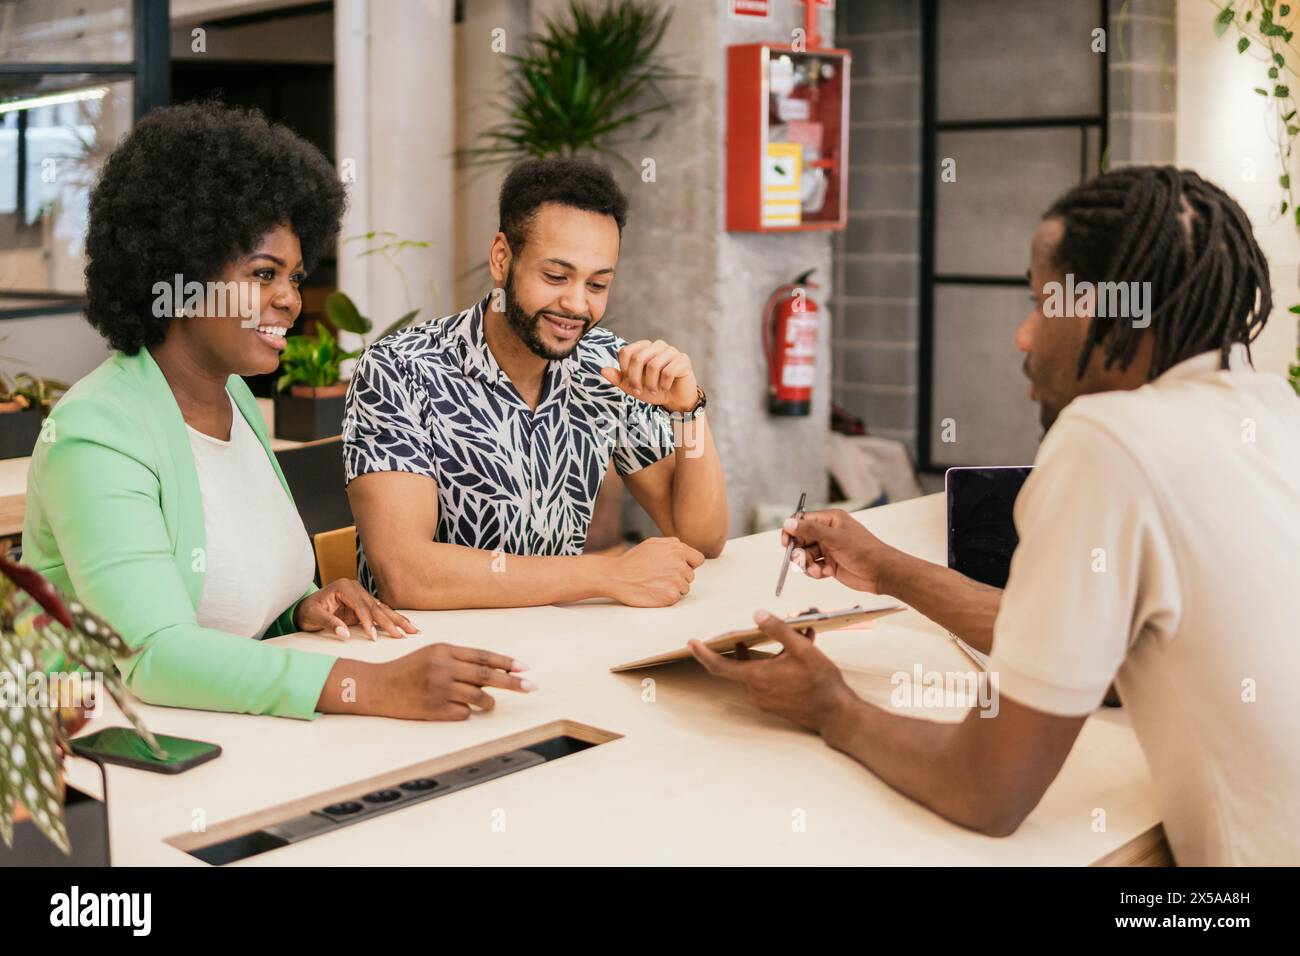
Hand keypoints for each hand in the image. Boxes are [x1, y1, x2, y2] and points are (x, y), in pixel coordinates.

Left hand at [296, 579, 419, 640]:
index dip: (368, 622)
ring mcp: (361, 596)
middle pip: (376, 607)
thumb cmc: (308, 610)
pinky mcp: (364, 605)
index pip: (361, 607)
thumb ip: (329, 623)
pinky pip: (380, 613)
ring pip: (383, 610)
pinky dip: (392, 621)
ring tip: (414, 630)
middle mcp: (356, 589)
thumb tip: (344, 634)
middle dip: (392, 621)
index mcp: (344, 587)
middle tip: (405, 633)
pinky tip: (404, 626)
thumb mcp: (314, 616)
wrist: (305, 608)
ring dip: (398, 621)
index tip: (374, 637)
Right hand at [323, 643, 533, 720]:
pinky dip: (465, 712)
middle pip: (487, 676)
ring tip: (485, 703)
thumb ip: (461, 659)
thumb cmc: (409, 669)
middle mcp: (443, 668)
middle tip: (531, 687)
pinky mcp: (433, 709)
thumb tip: (495, 672)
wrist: (377, 687)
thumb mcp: (433, 654)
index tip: (525, 669)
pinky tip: (452, 708)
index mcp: (444, 650)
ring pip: (479, 698)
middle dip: (513, 682)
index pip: (483, 656)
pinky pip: (463, 713)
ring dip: (487, 702)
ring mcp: (438, 689)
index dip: (506, 663)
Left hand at [600, 339, 699, 412]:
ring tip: (654, 390)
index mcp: (644, 347)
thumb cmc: (654, 389)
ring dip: (651, 384)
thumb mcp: (632, 387)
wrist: (675, 399)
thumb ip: (618, 378)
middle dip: (636, 378)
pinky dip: (664, 384)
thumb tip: (602, 370)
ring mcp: (671, 351)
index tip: (630, 383)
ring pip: (654, 365)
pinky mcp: (683, 360)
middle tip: (639, 391)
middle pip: (638, 357)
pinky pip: (668, 372)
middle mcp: (657, 345)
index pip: (626, 351)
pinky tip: (665, 388)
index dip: (625, 370)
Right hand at [603, 537, 705, 606]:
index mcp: (677, 549)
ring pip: (685, 588)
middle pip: (690, 575)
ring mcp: (676, 580)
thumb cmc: (634, 560)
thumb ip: (673, 545)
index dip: (689, 564)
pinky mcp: (671, 596)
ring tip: (656, 583)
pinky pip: (677, 598)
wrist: (617, 576)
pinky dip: (667, 597)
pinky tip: (654, 591)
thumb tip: (686, 551)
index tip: (679, 568)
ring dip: (673, 588)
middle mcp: (680, 564)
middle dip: (679, 577)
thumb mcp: (654, 543)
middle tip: (660, 576)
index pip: (698, 560)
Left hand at [688, 610, 857, 733]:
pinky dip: (775, 667)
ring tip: (787, 639)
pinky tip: (795, 656)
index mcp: (756, 677)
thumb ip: (778, 630)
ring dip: (766, 656)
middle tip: (748, 634)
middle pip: (741, 665)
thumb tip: (758, 614)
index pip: (718, 666)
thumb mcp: (802, 649)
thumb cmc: (820, 682)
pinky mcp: (775, 704)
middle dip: (747, 647)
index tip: (691, 643)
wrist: (836, 714)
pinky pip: (767, 681)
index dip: (702, 653)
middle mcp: (755, 691)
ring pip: (757, 671)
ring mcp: (765, 700)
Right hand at [782, 509, 896, 593]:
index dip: (792, 531)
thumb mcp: (834, 538)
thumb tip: (788, 523)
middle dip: (799, 551)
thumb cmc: (863, 550)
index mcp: (830, 520)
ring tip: (817, 570)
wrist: (880, 572)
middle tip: (800, 560)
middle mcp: (827, 533)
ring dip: (808, 564)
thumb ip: (810, 530)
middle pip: (801, 539)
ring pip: (806, 555)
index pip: (802, 521)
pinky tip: (826, 573)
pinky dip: (816, 571)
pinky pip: (813, 566)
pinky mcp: (830, 564)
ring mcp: (828, 548)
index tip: (786, 543)